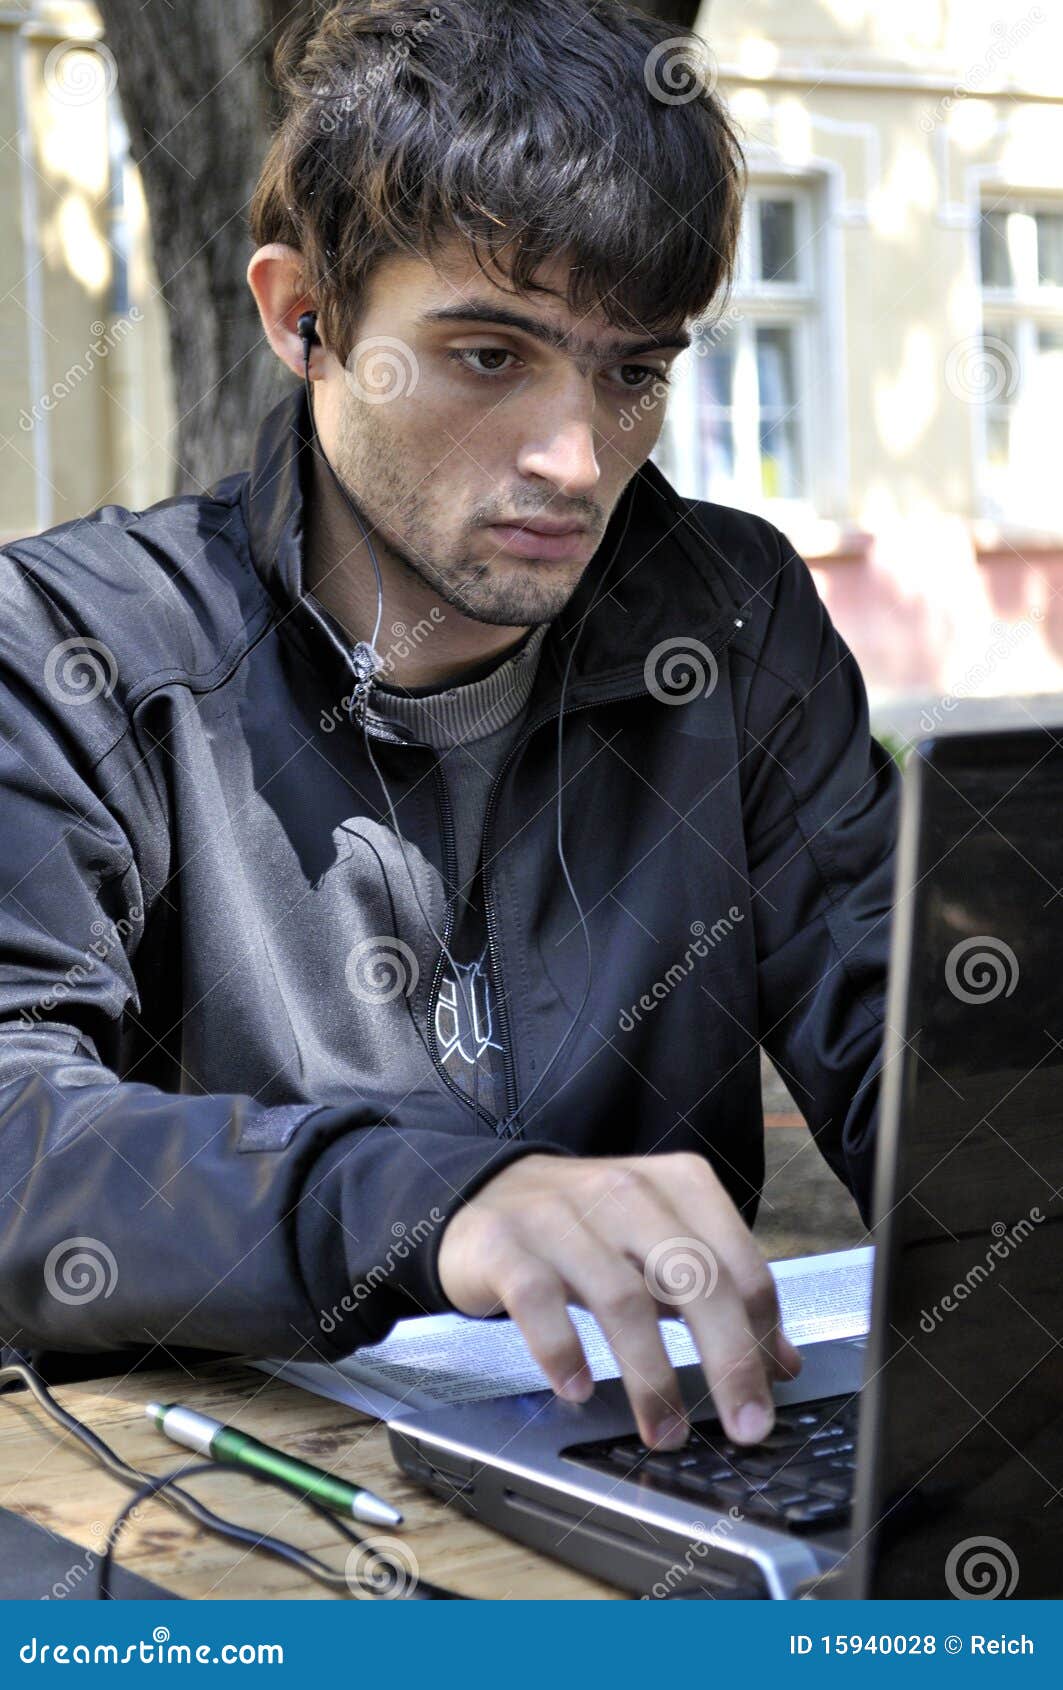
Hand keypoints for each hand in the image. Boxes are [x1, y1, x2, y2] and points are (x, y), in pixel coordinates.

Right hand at [437, 1151, 802, 1450]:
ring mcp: (561, 1215)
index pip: (739, 1263)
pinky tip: (577, 1390)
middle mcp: (625, 1191)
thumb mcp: (659, 1250)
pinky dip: (563, 1351)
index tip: (770, 1394)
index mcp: (677, 1185)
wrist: (487, 1195)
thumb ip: (721, 1297)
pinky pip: (540, 1301)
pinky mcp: (506, 1243)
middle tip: (745, 1425)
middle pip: (694, 1277)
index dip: (762, 1334)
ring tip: (666, 1432)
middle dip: (728, 1359)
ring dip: (651, 1378)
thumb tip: (784, 1362)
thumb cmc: (588, 1229)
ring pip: (622, 1298)